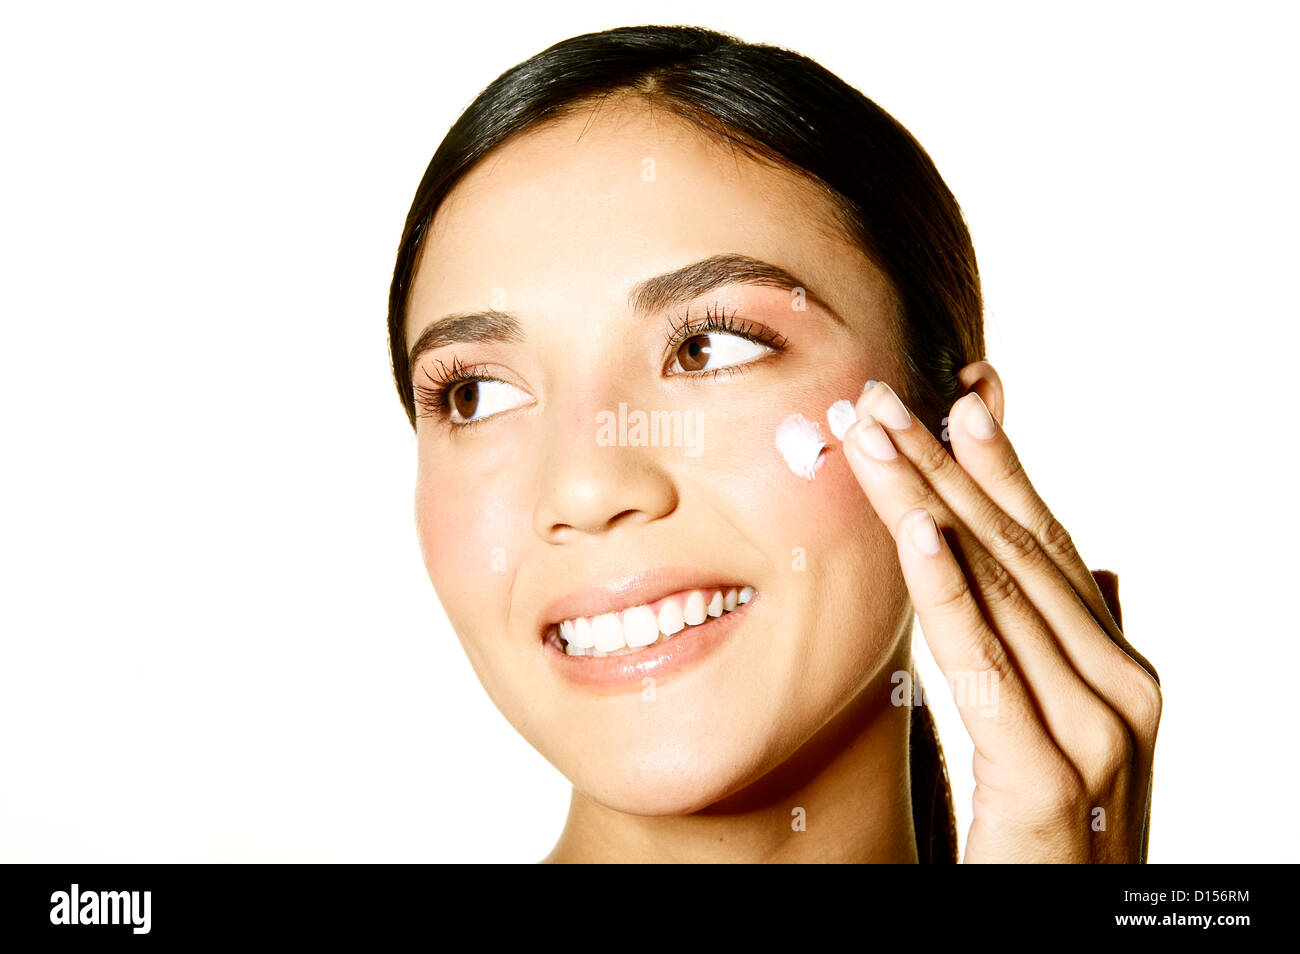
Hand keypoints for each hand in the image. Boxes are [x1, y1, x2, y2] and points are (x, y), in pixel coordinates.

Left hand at [843, 381, 1161, 862]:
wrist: (1068, 933)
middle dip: (941, 465)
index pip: (1048, 542)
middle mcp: (1122, 683)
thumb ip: (1073, 650)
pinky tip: (912, 525)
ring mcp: (1097, 728)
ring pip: (995, 585)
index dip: (995, 465)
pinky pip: (983, 662)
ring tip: (870, 435)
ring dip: (923, 499)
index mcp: (1119, 664)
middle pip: (1015, 547)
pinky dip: (946, 588)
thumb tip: (1103, 572)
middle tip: (879, 398)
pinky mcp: (1046, 776)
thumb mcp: (1060, 728)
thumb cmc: (1047, 835)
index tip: (948, 396)